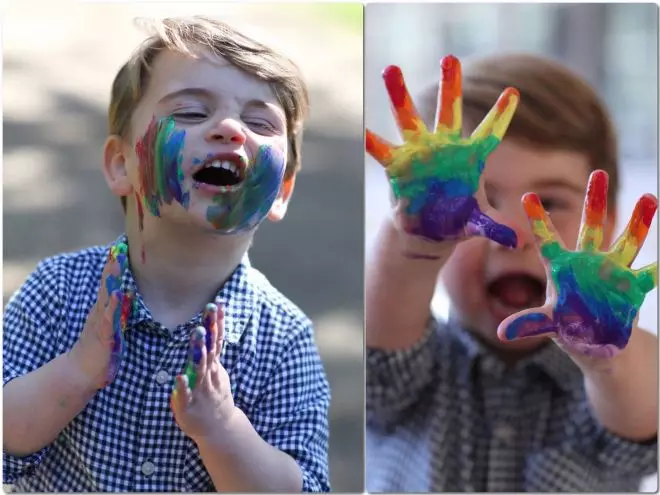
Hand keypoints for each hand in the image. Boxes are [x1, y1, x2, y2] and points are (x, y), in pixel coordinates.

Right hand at [69, 241, 132, 389]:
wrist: (80, 371)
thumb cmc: (100, 349)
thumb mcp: (111, 327)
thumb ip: (118, 311)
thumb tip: (129, 295)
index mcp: (103, 309)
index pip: (109, 284)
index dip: (114, 267)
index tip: (121, 249)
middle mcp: (100, 312)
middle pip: (106, 285)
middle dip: (112, 267)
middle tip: (118, 248)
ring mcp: (100, 322)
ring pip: (106, 296)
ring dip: (111, 280)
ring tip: (116, 263)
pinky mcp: (102, 335)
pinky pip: (108, 318)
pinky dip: (112, 306)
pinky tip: (117, 295)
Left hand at [171, 300, 236, 444]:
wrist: (220, 428)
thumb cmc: (214, 397)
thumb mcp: (217, 372)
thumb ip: (212, 353)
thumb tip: (210, 330)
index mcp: (214, 366)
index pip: (216, 339)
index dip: (217, 322)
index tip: (218, 303)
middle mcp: (209, 374)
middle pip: (210, 347)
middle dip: (210, 328)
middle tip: (209, 309)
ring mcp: (200, 389)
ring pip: (200, 367)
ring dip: (198, 350)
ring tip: (197, 333)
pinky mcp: (188, 405)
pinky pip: (185, 395)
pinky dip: (183, 386)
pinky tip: (179, 377)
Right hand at [366, 55, 519, 255]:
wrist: (427, 232)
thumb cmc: (455, 221)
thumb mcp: (476, 224)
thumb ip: (495, 227)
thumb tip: (518, 241)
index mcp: (469, 158)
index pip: (488, 133)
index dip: (499, 114)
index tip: (512, 92)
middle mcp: (443, 149)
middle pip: (447, 113)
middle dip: (449, 86)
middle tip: (449, 58)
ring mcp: (418, 154)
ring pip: (408, 120)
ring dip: (399, 96)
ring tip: (389, 69)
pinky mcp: (397, 167)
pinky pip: (383, 152)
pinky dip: (373, 143)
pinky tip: (363, 131)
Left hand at [499, 170, 657, 358]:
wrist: (598, 344)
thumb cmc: (569, 327)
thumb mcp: (549, 324)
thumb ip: (529, 324)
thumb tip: (501, 333)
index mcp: (561, 268)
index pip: (546, 240)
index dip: (538, 219)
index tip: (528, 195)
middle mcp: (587, 262)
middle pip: (590, 227)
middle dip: (594, 200)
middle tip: (598, 172)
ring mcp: (612, 271)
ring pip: (626, 241)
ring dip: (638, 222)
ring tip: (650, 197)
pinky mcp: (632, 286)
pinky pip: (650, 273)